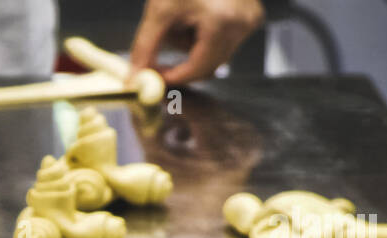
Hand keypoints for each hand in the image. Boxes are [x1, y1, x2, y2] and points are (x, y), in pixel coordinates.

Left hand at [130, 0, 264, 84]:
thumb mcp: (160, 10)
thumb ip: (145, 47)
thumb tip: (134, 77)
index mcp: (222, 21)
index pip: (198, 68)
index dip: (174, 77)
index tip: (153, 78)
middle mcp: (243, 23)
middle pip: (208, 66)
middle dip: (181, 63)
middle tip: (158, 60)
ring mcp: (251, 20)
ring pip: (215, 55)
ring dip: (192, 47)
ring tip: (181, 20)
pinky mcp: (251, 16)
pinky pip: (224, 41)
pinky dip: (205, 36)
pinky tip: (196, 16)